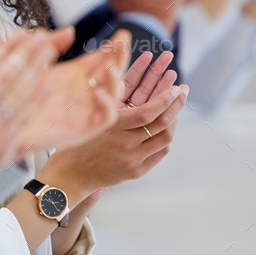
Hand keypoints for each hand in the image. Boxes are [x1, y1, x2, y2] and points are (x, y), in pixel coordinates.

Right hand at [0, 29, 62, 187]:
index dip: (6, 47)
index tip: (20, 33)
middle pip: (6, 75)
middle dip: (26, 53)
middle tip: (42, 37)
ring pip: (19, 94)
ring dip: (37, 71)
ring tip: (50, 53)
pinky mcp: (4, 145)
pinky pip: (24, 118)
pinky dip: (37, 100)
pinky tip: (47, 85)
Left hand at [18, 29, 129, 155]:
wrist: (2, 120)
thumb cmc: (16, 92)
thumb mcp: (34, 63)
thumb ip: (51, 46)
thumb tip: (70, 30)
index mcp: (75, 75)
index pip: (103, 59)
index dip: (114, 47)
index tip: (122, 34)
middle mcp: (83, 92)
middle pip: (112, 73)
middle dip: (120, 58)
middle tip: (122, 43)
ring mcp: (85, 110)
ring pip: (114, 95)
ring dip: (116, 80)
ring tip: (109, 68)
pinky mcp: (82, 129)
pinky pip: (104, 119)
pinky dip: (107, 106)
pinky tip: (98, 92)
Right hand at [36, 49, 187, 207]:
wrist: (72, 174)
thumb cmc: (79, 141)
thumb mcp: (92, 118)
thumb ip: (111, 102)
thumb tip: (129, 80)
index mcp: (112, 127)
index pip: (147, 112)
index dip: (164, 99)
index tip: (175, 87)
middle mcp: (124, 144)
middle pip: (161, 124)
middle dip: (177, 105)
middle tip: (183, 92)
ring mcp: (132, 160)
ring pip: (165, 139)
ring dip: (174, 121)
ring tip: (175, 109)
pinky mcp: (136, 171)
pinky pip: (160, 153)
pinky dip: (165, 138)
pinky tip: (165, 128)